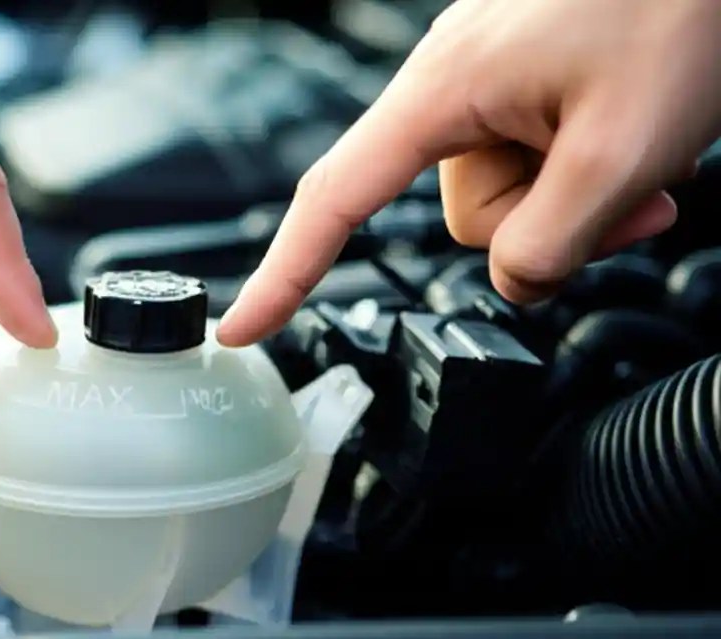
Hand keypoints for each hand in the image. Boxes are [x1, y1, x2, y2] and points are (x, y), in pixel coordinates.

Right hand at [217, 0, 720, 346]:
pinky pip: (534, 154)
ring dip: (582, 196)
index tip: (241, 327)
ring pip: (510, 195)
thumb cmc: (681, 12)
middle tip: (634, 200)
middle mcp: (451, 81)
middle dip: (550, 227)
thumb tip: (513, 283)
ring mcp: (489, 76)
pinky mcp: (524, 76)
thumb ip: (548, 245)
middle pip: (466, 217)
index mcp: (444, 92)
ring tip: (646, 153)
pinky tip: (638, 130)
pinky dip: (587, 165)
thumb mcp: (622, 153)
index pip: (335, 200)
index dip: (284, 275)